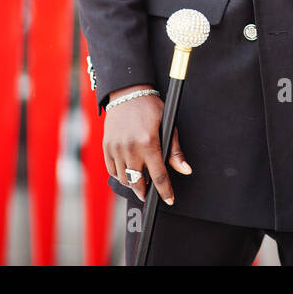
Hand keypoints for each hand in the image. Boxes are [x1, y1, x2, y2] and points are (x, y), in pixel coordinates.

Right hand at [102, 84, 192, 204]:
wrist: (127, 93)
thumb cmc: (150, 108)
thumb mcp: (168, 125)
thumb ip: (175, 150)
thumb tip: (185, 170)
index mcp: (149, 143)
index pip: (159, 176)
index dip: (165, 191)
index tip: (169, 199)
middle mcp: (131, 148)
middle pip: (138, 182)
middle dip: (146, 192)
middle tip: (150, 194)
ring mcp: (116, 148)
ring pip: (124, 179)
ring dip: (133, 184)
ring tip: (140, 181)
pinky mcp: (106, 147)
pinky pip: (112, 170)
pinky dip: (120, 175)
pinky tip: (128, 172)